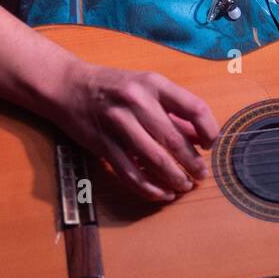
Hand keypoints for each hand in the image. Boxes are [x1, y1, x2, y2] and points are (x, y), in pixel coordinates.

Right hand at [52, 61, 219, 203]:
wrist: (69, 86)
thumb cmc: (115, 86)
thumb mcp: (148, 87)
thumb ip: (174, 111)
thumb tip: (200, 139)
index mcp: (154, 84)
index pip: (195, 109)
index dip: (209, 130)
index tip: (209, 145)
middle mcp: (137, 101)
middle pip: (174, 140)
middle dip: (193, 164)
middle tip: (201, 175)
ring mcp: (118, 123)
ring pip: (154, 160)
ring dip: (174, 178)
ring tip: (184, 186)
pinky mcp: (102, 144)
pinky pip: (130, 172)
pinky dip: (149, 187)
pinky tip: (161, 193)